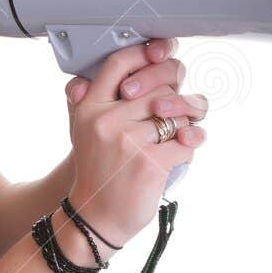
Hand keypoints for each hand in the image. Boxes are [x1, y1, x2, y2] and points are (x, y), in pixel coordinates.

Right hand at [62, 39, 208, 249]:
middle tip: (175, 112)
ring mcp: (128, 142)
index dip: (145, 55)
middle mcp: (105, 121)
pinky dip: (188, 149)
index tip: (162, 54)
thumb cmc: (97, 171)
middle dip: (174, 101)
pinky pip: (185, 142)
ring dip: (183, 127)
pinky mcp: (149, 163)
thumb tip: (108, 74)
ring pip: (175, 115)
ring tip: (176, 136)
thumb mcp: (83, 130)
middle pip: (158, 89)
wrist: (96, 218)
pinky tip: (179, 155)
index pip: (119, 64)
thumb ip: (90, 98)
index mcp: (88, 107)